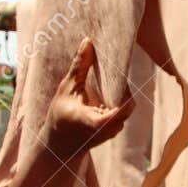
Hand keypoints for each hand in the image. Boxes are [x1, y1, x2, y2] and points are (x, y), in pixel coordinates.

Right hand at [38, 38, 134, 162]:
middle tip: (113, 66)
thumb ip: (79, 66)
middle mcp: (110, 128)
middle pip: (128, 102)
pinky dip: (117, 98)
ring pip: (127, 105)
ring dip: (120, 91)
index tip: (118, 68)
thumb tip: (88, 41)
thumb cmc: (59, 116)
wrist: (59, 145)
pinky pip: (123, 110)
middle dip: (122, 84)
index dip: (126, 86)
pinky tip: (108, 86)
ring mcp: (114, 130)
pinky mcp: (115, 128)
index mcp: (97, 122)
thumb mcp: (66, 89)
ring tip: (110, 74)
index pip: (125, 104)